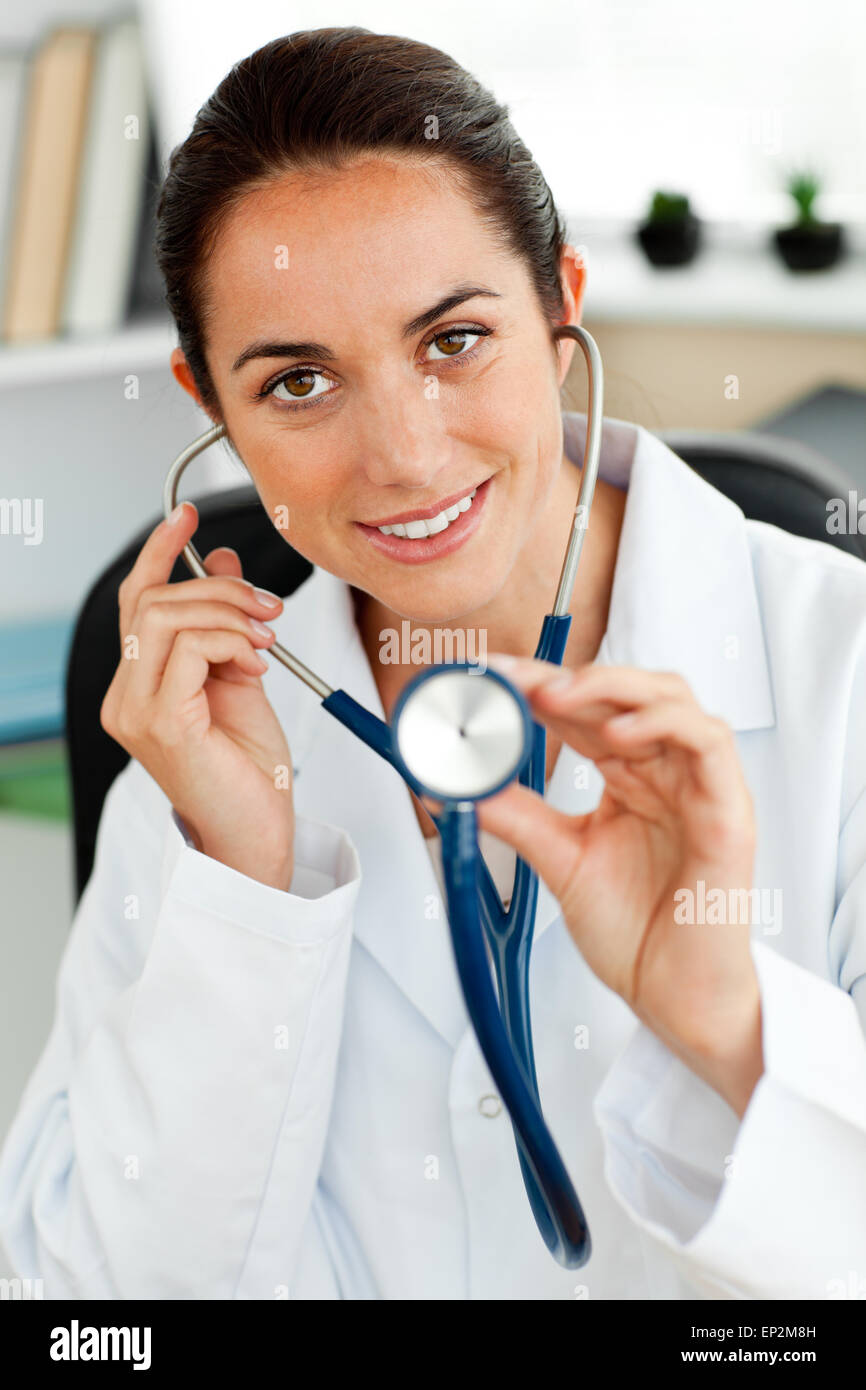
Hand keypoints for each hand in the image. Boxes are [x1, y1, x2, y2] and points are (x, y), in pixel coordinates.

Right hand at [100, 502, 294, 889]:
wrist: (258, 835)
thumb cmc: (250, 771)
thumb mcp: (242, 677)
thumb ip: (227, 624)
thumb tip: (222, 563)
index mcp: (139, 686)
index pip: (136, 602)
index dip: (159, 552)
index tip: (188, 516)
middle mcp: (126, 697)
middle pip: (151, 601)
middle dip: (219, 590)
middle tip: (268, 609)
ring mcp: (136, 712)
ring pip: (166, 618)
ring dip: (228, 614)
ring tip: (266, 640)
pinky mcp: (160, 724)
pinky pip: (188, 649)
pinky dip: (229, 641)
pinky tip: (256, 664)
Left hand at [475, 656, 763, 1116]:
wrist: (675, 998)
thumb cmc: (638, 934)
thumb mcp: (560, 860)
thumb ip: (516, 817)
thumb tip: (455, 786)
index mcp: (628, 776)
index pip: (584, 708)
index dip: (538, 684)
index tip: (488, 677)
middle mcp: (665, 771)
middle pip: (624, 689)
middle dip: (565, 675)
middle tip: (512, 680)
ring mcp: (698, 785)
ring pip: (671, 698)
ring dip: (613, 685)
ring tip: (556, 696)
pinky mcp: (728, 810)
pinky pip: (709, 742)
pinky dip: (664, 724)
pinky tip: (618, 732)